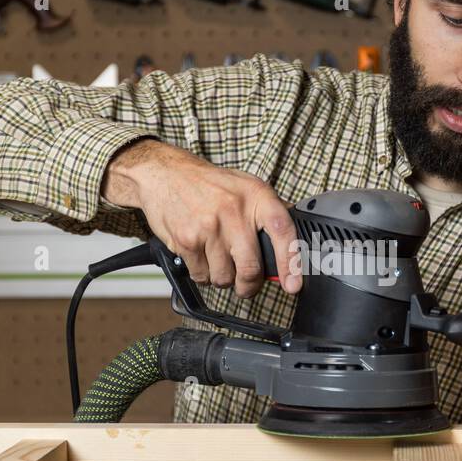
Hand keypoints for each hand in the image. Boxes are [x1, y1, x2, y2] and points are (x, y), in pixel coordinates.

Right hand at [102, 138, 302, 298]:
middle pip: (250, 268)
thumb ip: (269, 212)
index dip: (291, 262)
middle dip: (249, 286)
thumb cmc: (209, 184)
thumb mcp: (246, 187)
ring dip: (222, 278)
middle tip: (246, 285)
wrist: (164, 174)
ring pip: (224, 278)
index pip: (282, 231)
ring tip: (217, 258)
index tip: (293, 285)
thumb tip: (296, 241)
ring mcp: (208, 227)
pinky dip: (202, 274)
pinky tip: (201, 256)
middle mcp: (233, 210)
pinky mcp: (186, 240)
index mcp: (256, 195)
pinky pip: (201, 276)